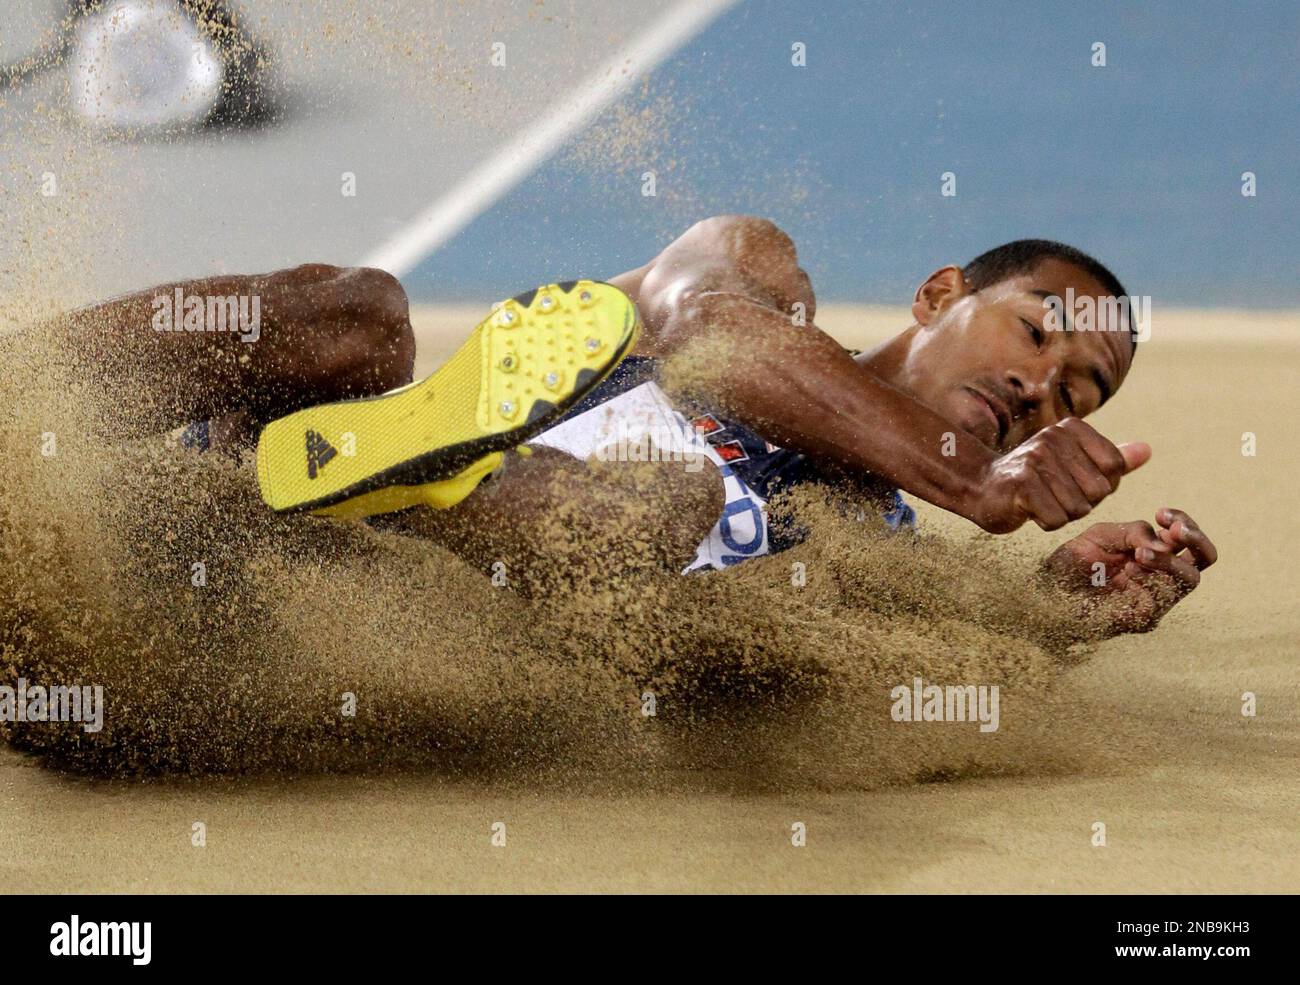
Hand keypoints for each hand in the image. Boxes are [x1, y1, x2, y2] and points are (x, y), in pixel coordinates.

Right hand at [969, 418, 1149, 532]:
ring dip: (1062, 514)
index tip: (1072, 482)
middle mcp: (1054, 437)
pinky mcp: (1022, 484)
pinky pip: (1056, 520)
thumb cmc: (1033, 478)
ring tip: (1041, 501)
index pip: (1114, 469)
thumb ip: (1111, 459)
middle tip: (1054, 494)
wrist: (981, 487)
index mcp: (1072, 428)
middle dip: (1081, 503)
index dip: (1099, 486)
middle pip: (1099, 491)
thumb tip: (1147, 451)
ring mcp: (1036, 459)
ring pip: (1079, 508)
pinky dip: (1046, 522)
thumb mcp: (1073, 463)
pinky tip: (1030, 509)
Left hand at [1043, 508, 1216, 633]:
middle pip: (1204, 560)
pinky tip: (1134, 563)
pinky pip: (1166, 597)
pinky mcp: (1144, 618)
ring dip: (1171, 559)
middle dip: (1196, 539)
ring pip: (1189, 578)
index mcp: (1153, 556)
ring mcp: (1155, 599)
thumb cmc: (1072, 562)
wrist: (1045, 591)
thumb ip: (1134, 532)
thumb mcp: (1103, 535)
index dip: (1184, 524)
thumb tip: (1166, 543)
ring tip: (1141, 552)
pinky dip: (1155, 575)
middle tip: (1174, 528)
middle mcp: (1159, 577)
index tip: (1162, 513)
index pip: (1188, 541)